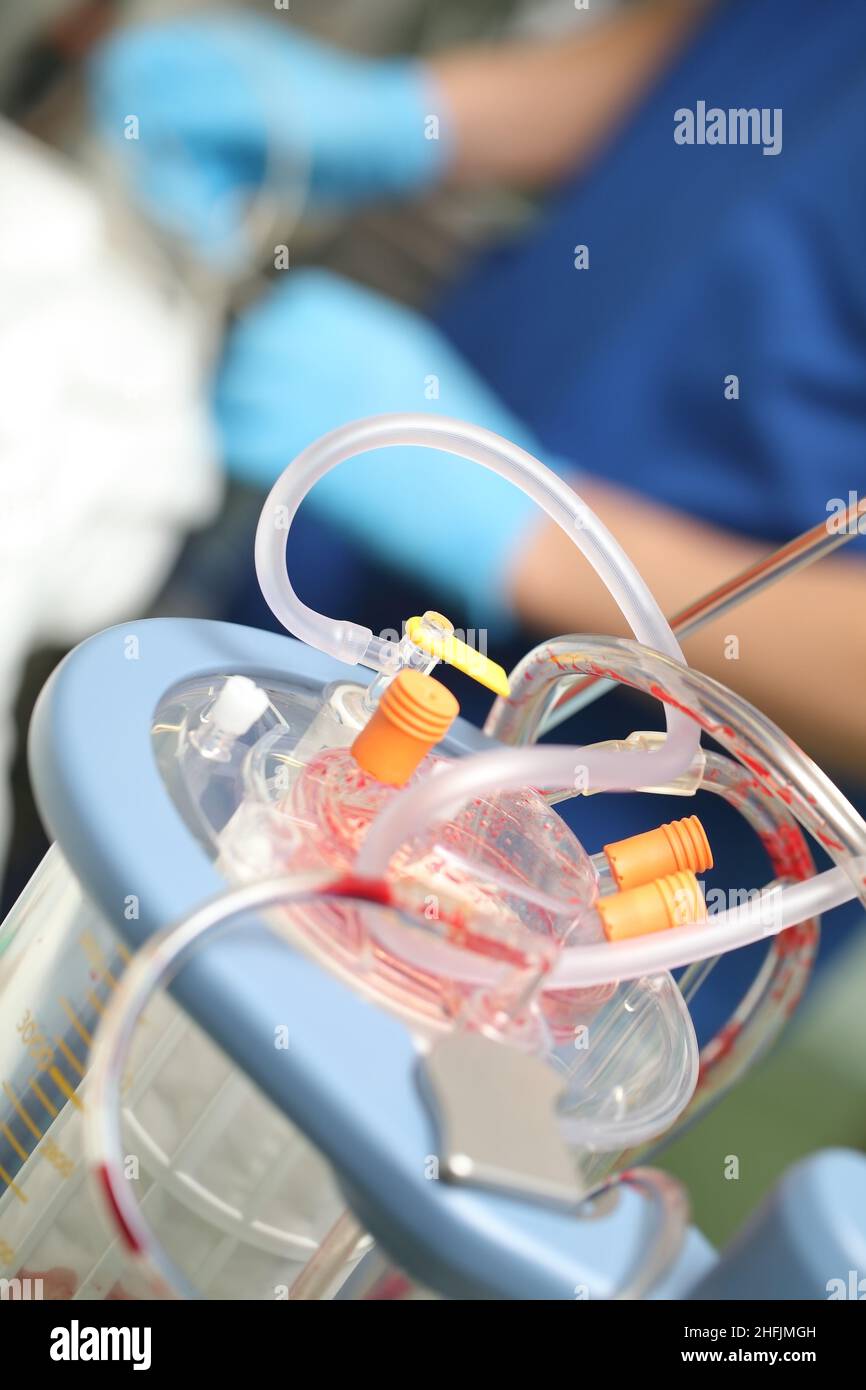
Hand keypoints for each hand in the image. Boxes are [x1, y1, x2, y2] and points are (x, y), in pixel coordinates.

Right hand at [89, 13, 448, 262]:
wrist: (385, 151)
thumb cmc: (339, 113)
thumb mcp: (264, 107)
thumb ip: (202, 110)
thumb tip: (144, 115)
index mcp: (207, 53)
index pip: (134, 69)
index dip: (128, 109)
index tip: (147, 149)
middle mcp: (205, 92)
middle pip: (149, 133)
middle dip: (166, 175)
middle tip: (193, 211)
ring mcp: (219, 135)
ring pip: (174, 172)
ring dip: (188, 210)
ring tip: (216, 240)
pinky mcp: (235, 174)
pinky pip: (203, 199)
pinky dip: (210, 223)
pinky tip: (224, 243)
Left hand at [215, 268, 568, 625]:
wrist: (491, 510)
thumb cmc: (472, 457)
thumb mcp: (428, 379)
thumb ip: (373, 361)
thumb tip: (321, 365)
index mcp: (381, 333)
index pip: (299, 302)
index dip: (276, 329)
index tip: (275, 357)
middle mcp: (346, 358)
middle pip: (258, 340)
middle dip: (245, 367)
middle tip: (249, 399)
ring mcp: (322, 405)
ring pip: (236, 388)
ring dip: (232, 408)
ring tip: (248, 432)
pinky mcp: (305, 458)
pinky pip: (236, 440)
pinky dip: (234, 450)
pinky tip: (253, 464)